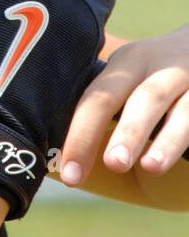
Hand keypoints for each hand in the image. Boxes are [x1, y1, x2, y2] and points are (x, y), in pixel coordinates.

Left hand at [59, 24, 188, 184]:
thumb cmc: (154, 71)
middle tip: (112, 164)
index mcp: (130, 62)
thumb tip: (61, 159)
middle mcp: (164, 69)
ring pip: (184, 113)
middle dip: (128, 132)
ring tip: (150, 167)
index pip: (100, 96)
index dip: (82, 134)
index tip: (70, 174)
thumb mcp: (129, 72)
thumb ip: (103, 102)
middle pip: (145, 98)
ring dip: (167, 141)